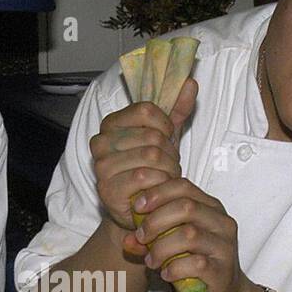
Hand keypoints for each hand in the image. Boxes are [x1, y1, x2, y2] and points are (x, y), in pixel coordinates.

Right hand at [88, 77, 197, 233]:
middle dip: (170, 153)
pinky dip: (159, 183)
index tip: (167, 138)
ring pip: (150, 156)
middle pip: (151, 135)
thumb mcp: (166, 137)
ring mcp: (102, 166)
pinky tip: (158, 189)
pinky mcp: (107, 188)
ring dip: (168, 169)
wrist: (140, 209)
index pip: (145, 110)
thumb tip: (190, 82)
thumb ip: (177, 110)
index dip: (165, 125)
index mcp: (111, 124)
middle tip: (169, 165)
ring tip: (166, 177)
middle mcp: (101, 142)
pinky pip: (144, 176)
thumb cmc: (152, 170)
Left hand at [127, 177, 257, 291]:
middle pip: (186, 207)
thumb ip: (149, 238)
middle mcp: (221, 223)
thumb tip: (126, 240)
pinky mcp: (222, 270)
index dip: (157, 193)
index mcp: (210, 208)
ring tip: (151, 260)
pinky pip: (196, 264)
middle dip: (156, 221)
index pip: (183, 186)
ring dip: (162, 248)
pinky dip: (175, 268)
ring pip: (189, 235)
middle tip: (142, 237)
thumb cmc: (193, 262)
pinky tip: (166, 274)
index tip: (137, 207)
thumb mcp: (170, 244)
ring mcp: (224, 247)